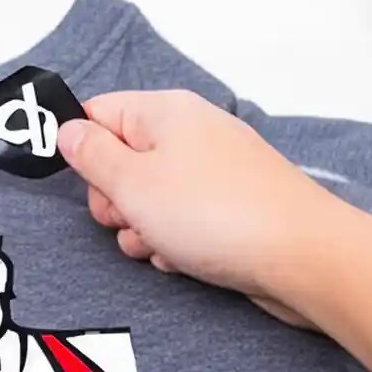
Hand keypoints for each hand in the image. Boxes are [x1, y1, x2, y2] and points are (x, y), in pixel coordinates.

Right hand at [56, 90, 341, 328]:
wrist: (302, 256)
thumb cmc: (216, 214)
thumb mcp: (132, 183)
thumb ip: (91, 155)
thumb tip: (68, 130)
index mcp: (165, 112)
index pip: (99, 113)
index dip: (81, 150)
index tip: (80, 183)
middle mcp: (192, 133)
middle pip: (123, 160)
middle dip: (114, 199)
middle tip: (128, 218)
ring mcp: (215, 170)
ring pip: (151, 198)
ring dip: (142, 229)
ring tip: (161, 245)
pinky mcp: (232, 206)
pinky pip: (183, 220)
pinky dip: (175, 242)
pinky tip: (184, 258)